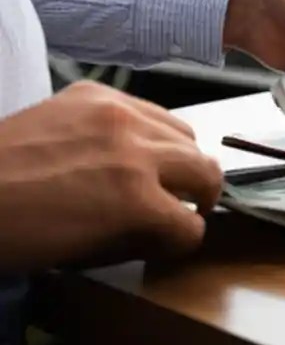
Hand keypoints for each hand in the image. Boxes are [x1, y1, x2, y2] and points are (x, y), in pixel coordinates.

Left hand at [0, 82, 222, 271]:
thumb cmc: (18, 235)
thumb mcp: (88, 252)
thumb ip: (141, 236)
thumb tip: (170, 227)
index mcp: (136, 202)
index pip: (191, 228)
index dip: (181, 240)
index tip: (169, 241)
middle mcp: (139, 151)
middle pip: (207, 171)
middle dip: (200, 195)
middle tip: (181, 204)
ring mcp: (118, 113)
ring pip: (185, 134)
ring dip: (179, 158)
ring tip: (156, 170)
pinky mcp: (96, 92)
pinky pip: (147, 108)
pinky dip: (146, 130)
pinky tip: (122, 143)